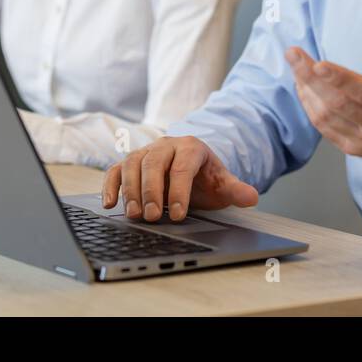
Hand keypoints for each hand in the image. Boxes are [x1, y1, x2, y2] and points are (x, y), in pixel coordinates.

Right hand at [102, 136, 258, 222]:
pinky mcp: (130, 163)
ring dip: (130, 189)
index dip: (179, 190)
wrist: (193, 169)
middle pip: (153, 162)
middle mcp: (165, 145)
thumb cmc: (207, 178)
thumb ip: (236, 190)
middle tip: (151, 216)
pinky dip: (110, 185)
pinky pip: (115, 170)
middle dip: (151, 190)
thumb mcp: (223, 184)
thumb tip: (251, 196)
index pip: (182, 166)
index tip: (177, 214)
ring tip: (134, 214)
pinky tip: (110, 204)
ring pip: (132, 163)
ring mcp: (145, 152)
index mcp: (190, 147)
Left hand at [287, 13, 361, 176]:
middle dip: (311, 77)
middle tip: (292, 53)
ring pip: (328, 116)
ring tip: (295, 64)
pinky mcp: (356, 149)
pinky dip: (310, 105)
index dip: (341, 79)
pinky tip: (302, 85)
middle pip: (340, 103)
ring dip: (307, 89)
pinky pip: (325, 128)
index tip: (318, 63)